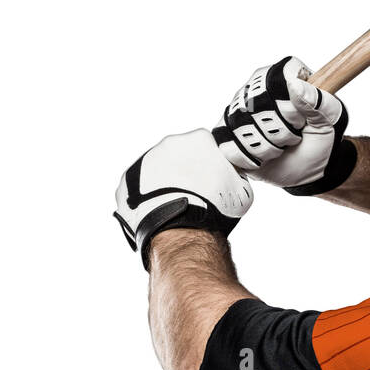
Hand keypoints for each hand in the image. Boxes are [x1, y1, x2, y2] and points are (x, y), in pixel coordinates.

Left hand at [114, 129, 253, 268]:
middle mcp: (169, 143)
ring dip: (164, 183)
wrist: (181, 231)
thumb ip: (234, 174)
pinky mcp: (126, 181)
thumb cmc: (214, 209)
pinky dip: (146, 197)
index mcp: (198, 139)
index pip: (207, 145)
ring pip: (156, 170)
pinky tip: (157, 212)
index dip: (211, 163)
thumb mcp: (242, 189)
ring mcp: (144, 161)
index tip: (213, 179)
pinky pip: (138, 187)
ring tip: (174, 206)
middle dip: (185, 170)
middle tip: (194, 193)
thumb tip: (231, 175)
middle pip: (179, 154)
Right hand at [212, 56, 354, 194]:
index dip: (290, 106)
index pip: (279, 79)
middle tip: (294, 137)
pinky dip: (250, 156)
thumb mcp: (329, 120)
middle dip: (281, 130)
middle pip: (258, 104)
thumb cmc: (319, 137)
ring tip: (280, 148)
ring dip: (268, 146)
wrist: (307, 169)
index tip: (302, 120)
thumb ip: (317, 100)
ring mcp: (239, 109)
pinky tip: (263, 156)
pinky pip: (229, 142)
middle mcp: (257, 88)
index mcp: (283, 76)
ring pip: (243, 126)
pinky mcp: (226, 131)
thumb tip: (295, 85)